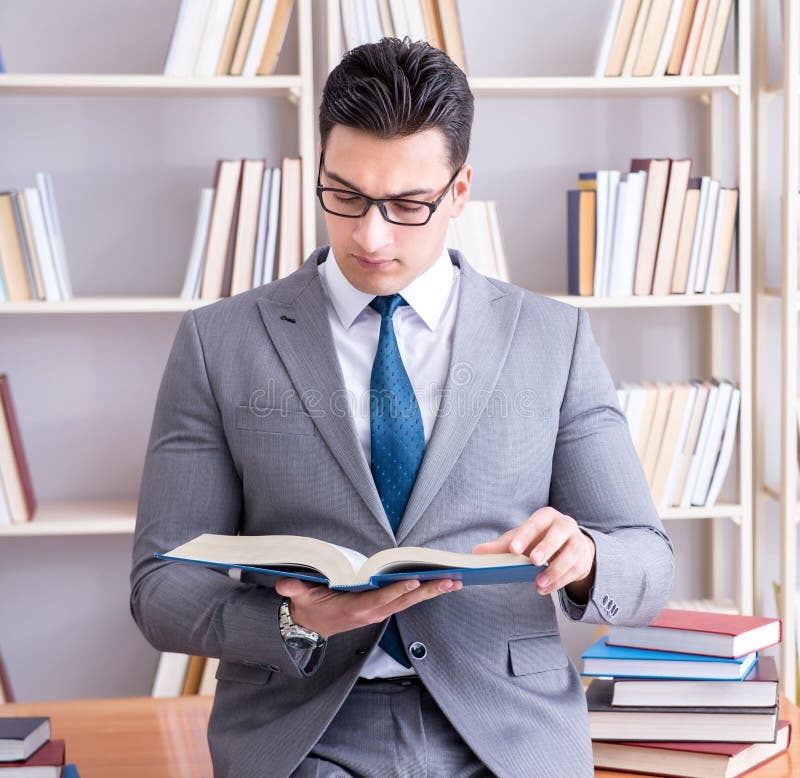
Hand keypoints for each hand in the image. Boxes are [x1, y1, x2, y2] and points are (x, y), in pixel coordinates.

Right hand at [274, 577, 462, 638]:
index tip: (414, 581)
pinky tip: (439, 585)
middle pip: (403, 602)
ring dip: (431, 592)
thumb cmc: (308, 607)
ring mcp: (378, 613)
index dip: (396, 591)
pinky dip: (423, 593)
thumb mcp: (300, 598)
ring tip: (453, 582)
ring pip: (409, 602)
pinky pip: (406, 602)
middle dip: (426, 591)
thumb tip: (285, 584)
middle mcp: (370, 612)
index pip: (379, 599)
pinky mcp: (381, 610)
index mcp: (354, 609)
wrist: (310, 627)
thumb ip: (295, 590)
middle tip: (449, 581)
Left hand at [472, 507, 595, 601]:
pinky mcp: (584, 560)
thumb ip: (500, 546)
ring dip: (555, 570)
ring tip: (538, 583)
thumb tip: (476, 553)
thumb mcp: (520, 539)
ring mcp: (578, 541)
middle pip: (559, 532)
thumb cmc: (539, 539)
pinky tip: (544, 589)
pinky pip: (574, 571)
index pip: (536, 522)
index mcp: (546, 516)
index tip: (514, 550)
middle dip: (547, 547)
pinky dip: (559, 582)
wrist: (568, 545)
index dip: (525, 534)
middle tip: (533, 561)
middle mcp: (565, 525)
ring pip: (571, 554)